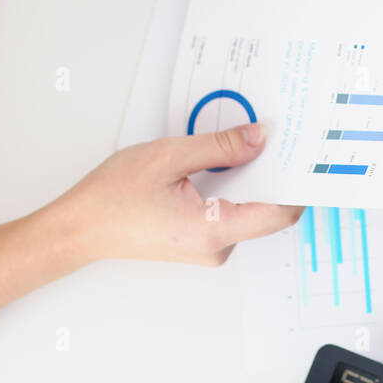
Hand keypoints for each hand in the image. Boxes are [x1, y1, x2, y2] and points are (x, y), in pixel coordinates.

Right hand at [56, 122, 301, 266]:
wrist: (78, 227)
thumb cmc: (113, 197)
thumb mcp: (170, 156)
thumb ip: (221, 147)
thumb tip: (260, 137)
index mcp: (213, 230)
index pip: (280, 213)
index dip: (297, 183)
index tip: (303, 153)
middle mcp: (217, 247)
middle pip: (268, 209)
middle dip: (274, 172)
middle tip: (275, 135)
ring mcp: (210, 247)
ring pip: (250, 208)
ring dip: (250, 177)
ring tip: (242, 143)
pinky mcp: (201, 240)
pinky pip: (231, 212)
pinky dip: (233, 187)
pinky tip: (222, 163)